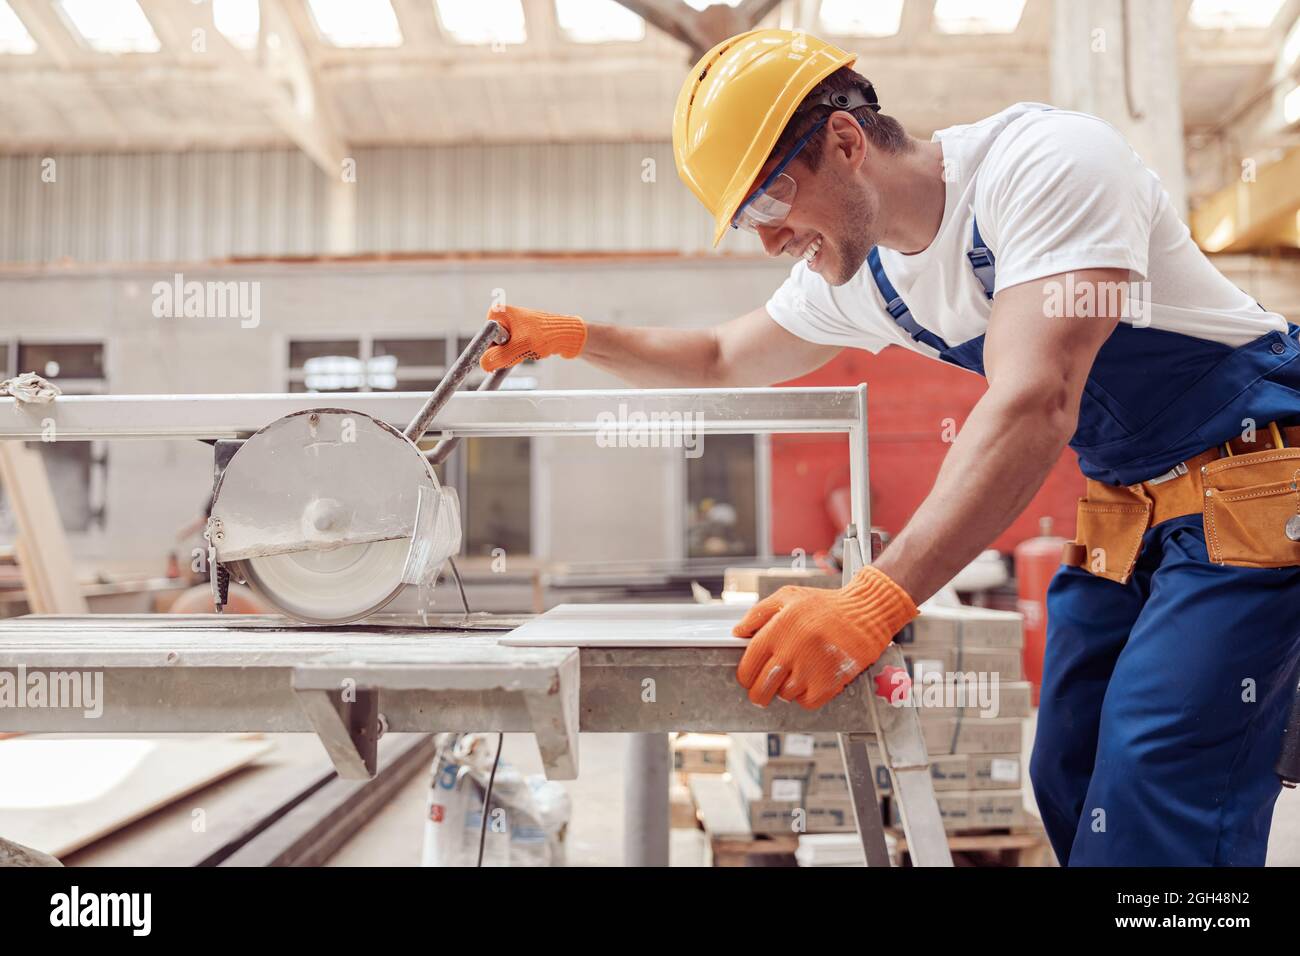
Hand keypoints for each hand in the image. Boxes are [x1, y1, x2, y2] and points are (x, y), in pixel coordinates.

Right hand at [481, 305, 586, 370]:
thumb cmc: (546, 336)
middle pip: (493, 345)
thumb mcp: (520, 348)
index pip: (485, 339)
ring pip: (503, 349)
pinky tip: (531, 350)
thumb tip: (483, 364)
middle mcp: (501, 316)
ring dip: (515, 355)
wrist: (567, 336)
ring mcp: (509, 325)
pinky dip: (519, 354)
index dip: (495, 350)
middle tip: (523, 350)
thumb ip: (499, 356)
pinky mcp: (517, 333)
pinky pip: (511, 349)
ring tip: (530, 348)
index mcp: (498, 313)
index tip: (510, 351)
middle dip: (506, 353)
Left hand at [733, 566, 917, 708]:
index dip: (745, 677)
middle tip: (763, 691)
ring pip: (785, 696)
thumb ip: (758, 613)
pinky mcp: (830, 683)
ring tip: (797, 675)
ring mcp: (811, 669)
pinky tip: (811, 682)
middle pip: (762, 689)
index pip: (748, 666)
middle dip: (759, 693)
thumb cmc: (826, 604)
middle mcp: (791, 652)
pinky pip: (807, 703)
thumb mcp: (787, 596)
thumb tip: (737, 633)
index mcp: (777, 631)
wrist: (866, 611)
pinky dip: (806, 697)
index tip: (749, 678)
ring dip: (786, 690)